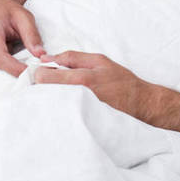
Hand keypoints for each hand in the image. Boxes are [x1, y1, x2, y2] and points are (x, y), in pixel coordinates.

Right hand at [0, 0, 45, 76]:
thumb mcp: (23, 17)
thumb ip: (32, 35)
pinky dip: (3, 73)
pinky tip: (16, 72)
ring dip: (7, 77)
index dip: (14, 69)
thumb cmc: (5, 10)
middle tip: (30, 79)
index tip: (30, 73)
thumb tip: (40, 54)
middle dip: (11, 77)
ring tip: (25, 76)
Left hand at [33, 51, 155, 120]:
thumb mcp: (99, 60)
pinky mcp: (80, 123)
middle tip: (49, 84)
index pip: (43, 77)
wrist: (141, 104)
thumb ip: (71, 57)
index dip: (38, 73)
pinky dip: (58, 109)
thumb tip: (47, 58)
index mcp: (80, 79)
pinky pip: (60, 115)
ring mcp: (78, 114)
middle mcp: (77, 98)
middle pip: (41, 93)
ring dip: (49, 98)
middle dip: (41, 87)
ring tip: (59, 94)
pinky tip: (66, 105)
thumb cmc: (121, 81)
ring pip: (49, 105)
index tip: (42, 72)